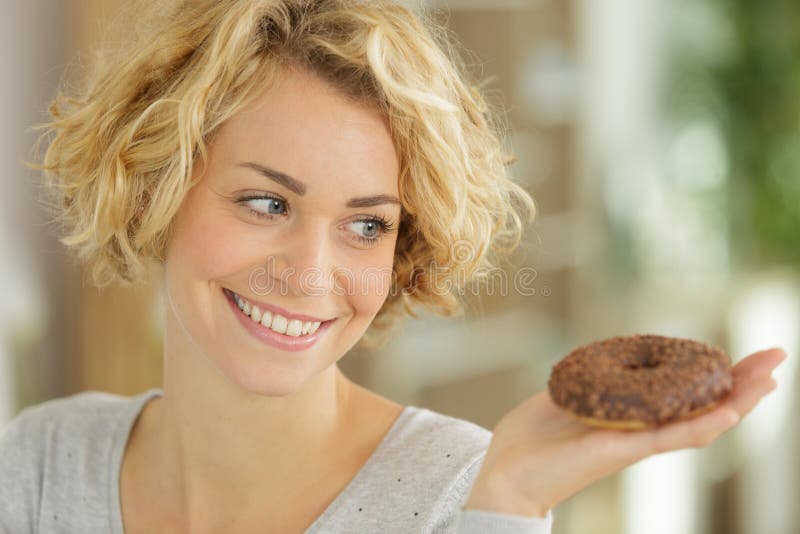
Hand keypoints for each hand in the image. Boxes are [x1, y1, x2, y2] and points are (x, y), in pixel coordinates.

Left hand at [464, 347, 787, 517]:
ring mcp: (635, 443)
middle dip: (740, 382)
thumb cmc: (531, 437)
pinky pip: (669, 438)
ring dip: (737, 400)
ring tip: (770, 379)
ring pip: (698, 423)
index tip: (741, 354)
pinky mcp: (622, 452)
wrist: (504, 472)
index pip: (680, 393)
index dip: (712, 375)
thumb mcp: (565, 394)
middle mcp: (640, 430)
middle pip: (702, 406)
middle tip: (776, 357)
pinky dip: (701, 425)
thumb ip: (588, 380)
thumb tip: (599, 361)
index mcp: (628, 414)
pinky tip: (730, 412)